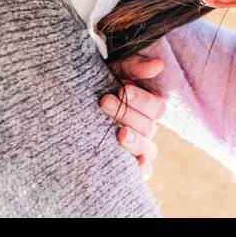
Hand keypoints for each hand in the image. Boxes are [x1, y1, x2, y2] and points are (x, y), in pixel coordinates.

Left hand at [99, 55, 167, 179]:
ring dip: (134, 141)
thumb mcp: (117, 69)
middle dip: (126, 114)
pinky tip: (137, 164)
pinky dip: (143, 169)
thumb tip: (158, 65)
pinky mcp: (126, 162)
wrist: (77, 96)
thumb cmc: (101, 80)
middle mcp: (146, 127)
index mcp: (148, 106)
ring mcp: (137, 146)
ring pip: (148, 149)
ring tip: (119, 133)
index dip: (143, 100)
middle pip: (149, 127)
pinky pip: (143, 171)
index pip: (157, 108)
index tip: (123, 89)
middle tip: (105, 102)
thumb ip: (136, 66)